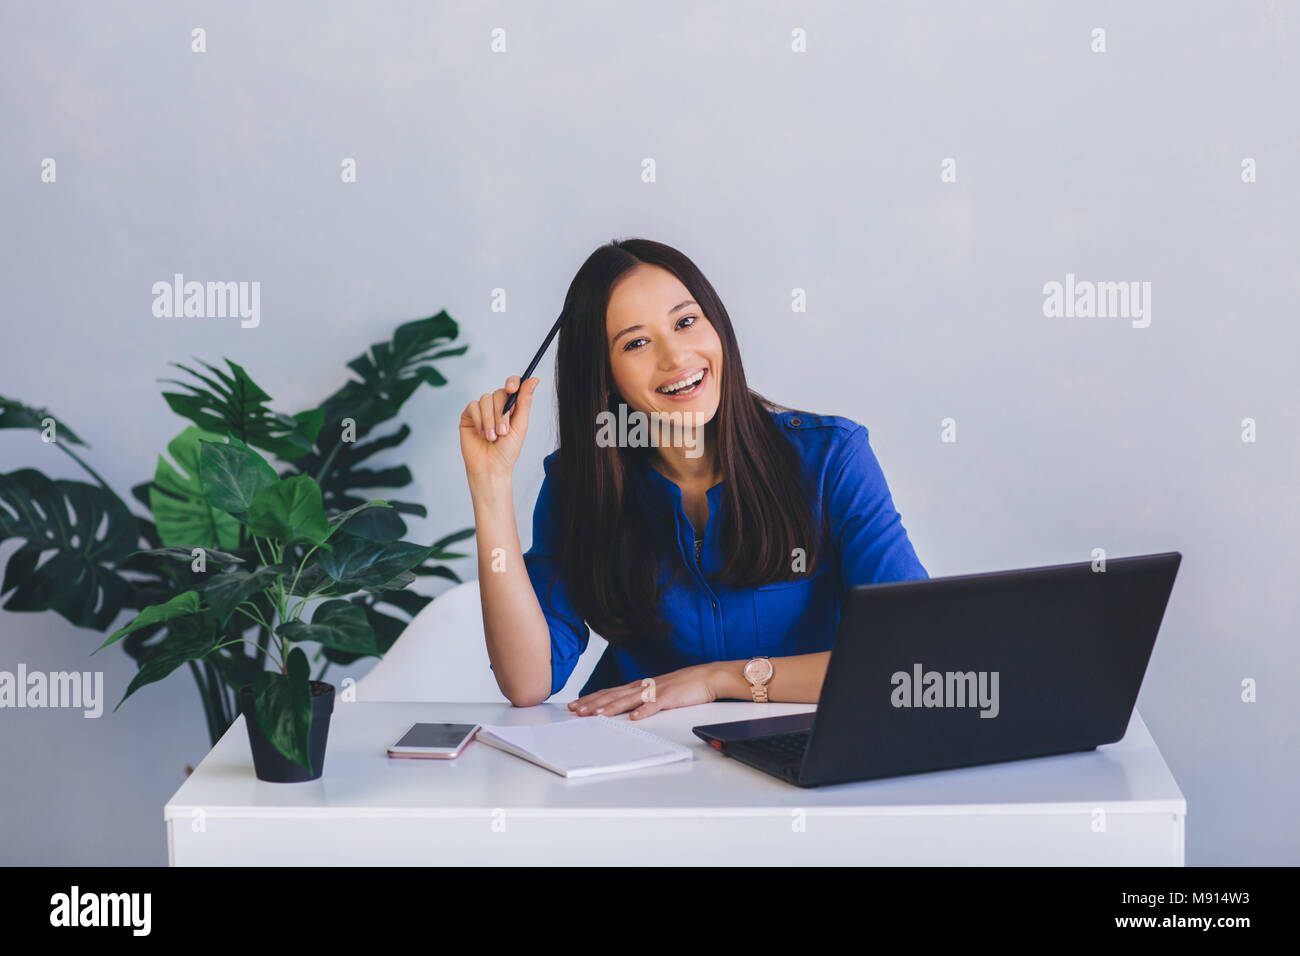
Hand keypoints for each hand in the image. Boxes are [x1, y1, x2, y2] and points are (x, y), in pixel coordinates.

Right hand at [459, 375, 539, 482]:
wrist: (490, 468)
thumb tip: (534, 380)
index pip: (513, 386)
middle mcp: (496, 406)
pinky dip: (479, 420)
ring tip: (492, 437)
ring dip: (490, 420)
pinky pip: (473, 406)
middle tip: (503, 432)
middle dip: (501, 413)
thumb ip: (525, 402)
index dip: (512, 383)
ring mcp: (482, 410)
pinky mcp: (469, 416)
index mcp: (512, 407)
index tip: (512, 388)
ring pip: (485, 399)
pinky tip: (482, 434)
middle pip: (499, 393)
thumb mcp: (520, 426)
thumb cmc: (507, 451)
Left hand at [566, 663, 720, 720]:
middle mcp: (645, 686)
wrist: (709, 677)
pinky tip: (635, 718)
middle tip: (576, 710)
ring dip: (612, 707)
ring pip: (630, 699)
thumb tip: (626, 710)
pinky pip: (656, 704)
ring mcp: (657, 690)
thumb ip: (642, 698)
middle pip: (614, 695)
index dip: (592, 698)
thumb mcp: (658, 691)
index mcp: (640, 685)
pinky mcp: (671, 696)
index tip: (576, 705)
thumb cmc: (685, 685)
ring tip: (597, 715)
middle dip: (594, 703)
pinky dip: (645, 711)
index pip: (611, 691)